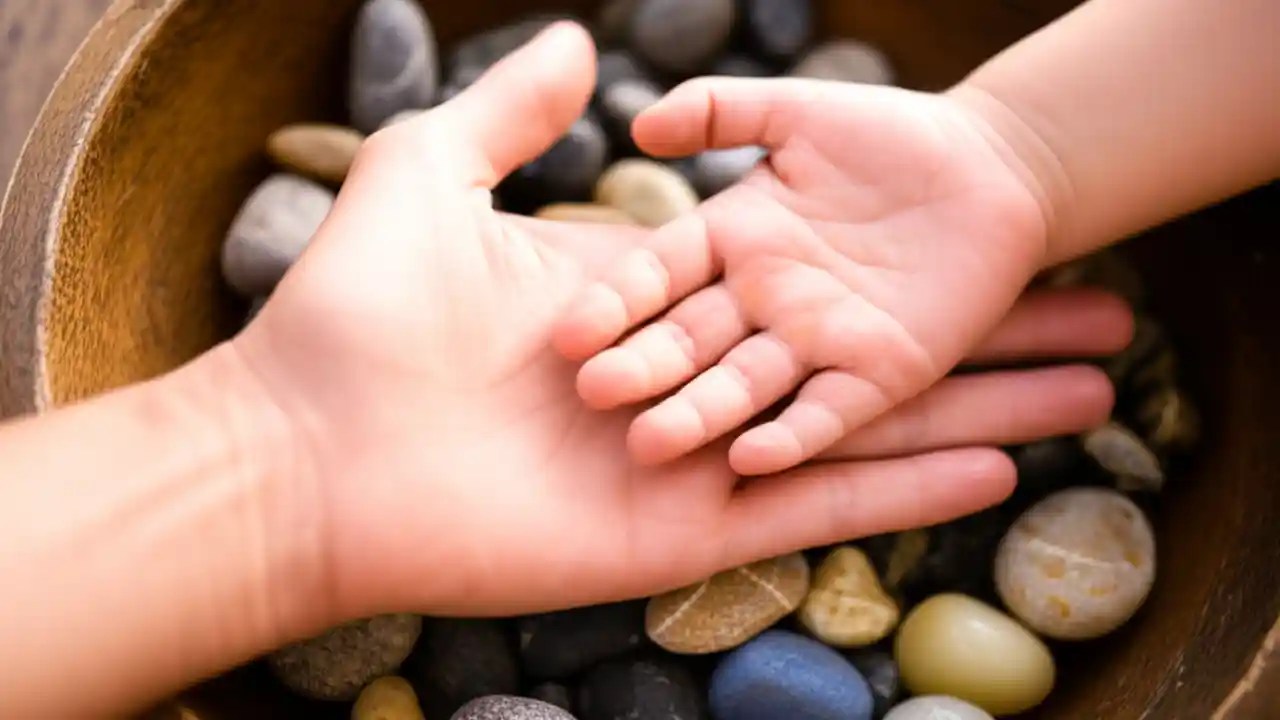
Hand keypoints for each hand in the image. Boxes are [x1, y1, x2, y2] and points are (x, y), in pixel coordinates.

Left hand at [231, 25, 1126, 621]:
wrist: (312, 447)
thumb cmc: (361, 311)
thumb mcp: (434, 173)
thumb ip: (515, 110)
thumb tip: (590, 44)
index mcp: (647, 294)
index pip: (797, 268)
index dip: (888, 247)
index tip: (974, 227)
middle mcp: (691, 372)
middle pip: (857, 349)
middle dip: (974, 337)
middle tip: (1085, 320)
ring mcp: (698, 457)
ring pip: (865, 429)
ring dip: (980, 409)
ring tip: (1090, 397)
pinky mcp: (688, 529)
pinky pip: (817, 506)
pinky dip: (909, 488)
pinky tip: (1001, 462)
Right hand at [553, 77, 1065, 475]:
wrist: (993, 171)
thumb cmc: (891, 136)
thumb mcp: (796, 112)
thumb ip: (719, 110)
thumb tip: (641, 123)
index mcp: (729, 242)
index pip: (657, 275)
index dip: (618, 301)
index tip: (569, 330)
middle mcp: (759, 301)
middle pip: (689, 341)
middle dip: (644, 367)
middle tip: (593, 395)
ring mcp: (814, 344)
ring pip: (746, 387)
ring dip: (701, 414)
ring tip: (652, 444)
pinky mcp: (875, 377)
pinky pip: (826, 414)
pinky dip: (791, 436)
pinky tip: (754, 458)